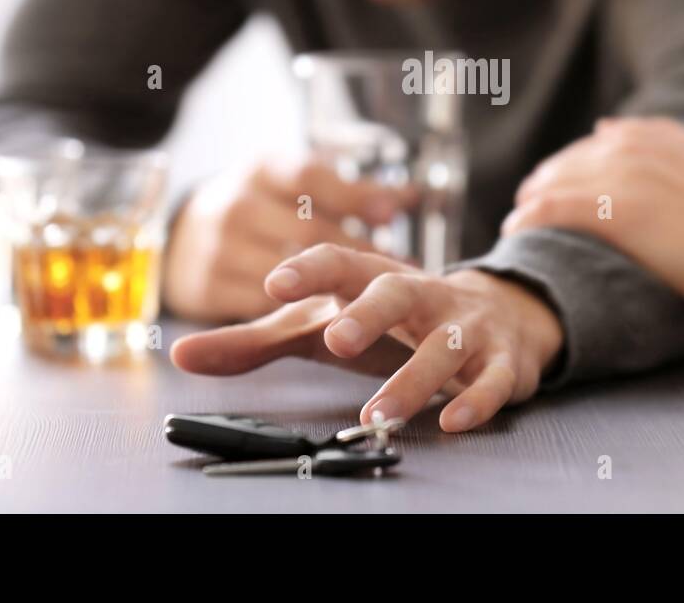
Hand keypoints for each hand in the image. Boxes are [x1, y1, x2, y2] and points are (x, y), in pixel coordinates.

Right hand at [163, 159, 405, 321]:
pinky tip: (332, 316)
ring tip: (375, 295)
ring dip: (335, 288)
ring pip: (288, 272)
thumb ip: (349, 194)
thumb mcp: (291, 188)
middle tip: (401, 269)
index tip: (391, 215)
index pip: (310, 177)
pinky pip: (264, 308)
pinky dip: (299, 315)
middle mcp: (236, 203)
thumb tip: (411, 196)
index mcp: (262, 169)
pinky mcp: (206, 290)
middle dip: (356, 251)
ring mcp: (217, 247)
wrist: (183, 243)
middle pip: (307, 230)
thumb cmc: (262, 214)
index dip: (353, 195)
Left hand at [171, 245, 563, 431]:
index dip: (310, 269)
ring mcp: (466, 326)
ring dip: (412, 378)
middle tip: (335, 338)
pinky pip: (494, 380)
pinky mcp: (502, 361)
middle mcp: (424, 294)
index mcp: (374, 279)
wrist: (503, 313)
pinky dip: (476, 399)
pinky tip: (452, 420)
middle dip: (369, 313)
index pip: (341, 262)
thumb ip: (257, 340)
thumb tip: (181, 353)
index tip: (274, 282)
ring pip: (443, 345)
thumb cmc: (395, 322)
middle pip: (398, 290)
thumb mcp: (325, 324)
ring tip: (376, 413)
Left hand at [502, 118, 683, 315]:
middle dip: (549, 177)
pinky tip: (513, 230)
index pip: (605, 140)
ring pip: (557, 180)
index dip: (580, 161)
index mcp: (664, 138)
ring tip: (516, 218)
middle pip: (573, 158)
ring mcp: (624, 176)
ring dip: (531, 198)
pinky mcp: (615, 210)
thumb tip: (626, 133)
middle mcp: (638, 147)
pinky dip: (528, 218)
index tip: (566, 178)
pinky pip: (553, 209)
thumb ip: (680, 151)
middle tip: (530, 199)